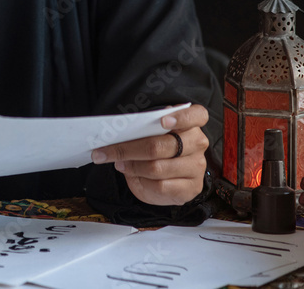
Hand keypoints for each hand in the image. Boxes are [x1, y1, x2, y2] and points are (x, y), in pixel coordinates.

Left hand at [91, 104, 209, 205]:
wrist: (162, 180)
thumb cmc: (154, 150)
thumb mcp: (148, 135)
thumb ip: (142, 129)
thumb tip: (116, 132)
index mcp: (191, 124)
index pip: (197, 115)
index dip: (181, 117)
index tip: (162, 121)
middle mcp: (197, 144)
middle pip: (161, 145)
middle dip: (128, 149)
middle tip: (106, 151)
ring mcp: (196, 167)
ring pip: (157, 167)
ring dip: (132, 166)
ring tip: (119, 164)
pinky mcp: (191, 188)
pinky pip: (161, 185)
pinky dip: (142, 181)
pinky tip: (135, 176)